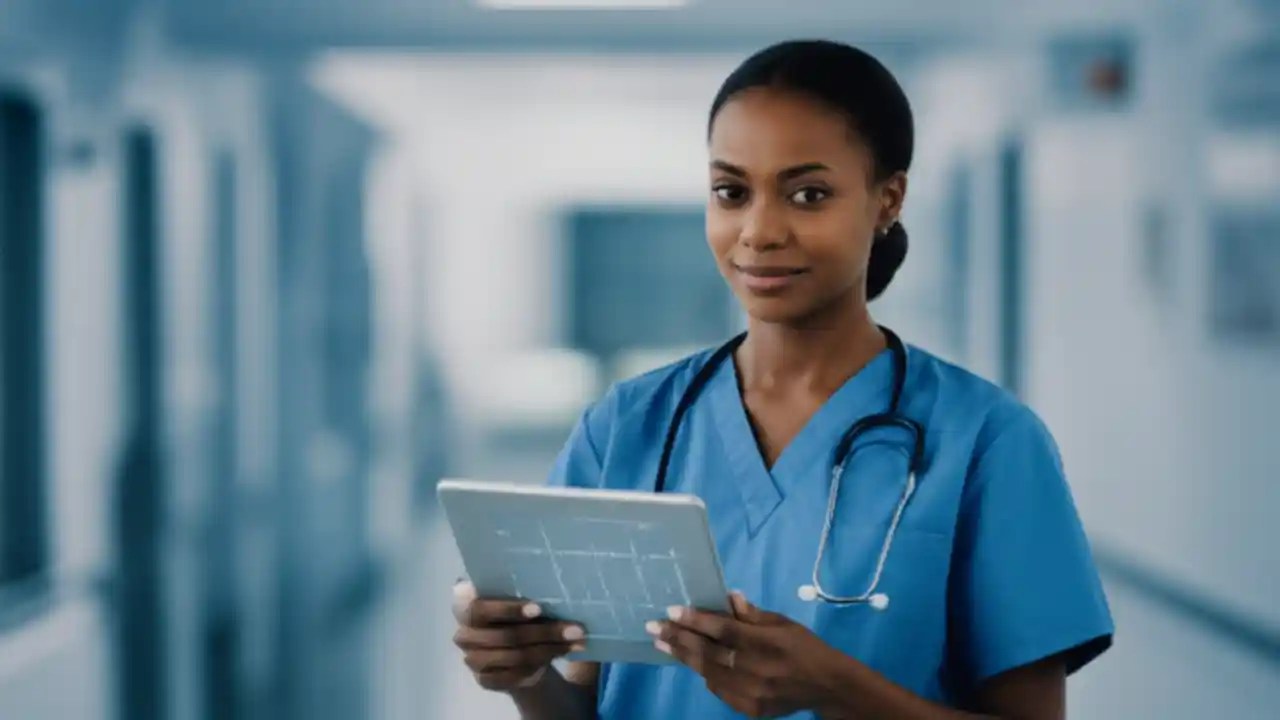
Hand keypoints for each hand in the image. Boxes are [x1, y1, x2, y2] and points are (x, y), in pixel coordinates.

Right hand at [451, 581, 586, 691]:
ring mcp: (472, 660)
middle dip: (545, 632)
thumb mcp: (515, 599)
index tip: (539, 608)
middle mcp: (463, 634)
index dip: (509, 609)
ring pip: (516, 657)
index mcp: (464, 605)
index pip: (481, 608)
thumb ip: (523, 592)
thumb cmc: (514, 614)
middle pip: (507, 636)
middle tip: (576, 629)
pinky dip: (542, 665)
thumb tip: (559, 586)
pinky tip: (562, 654)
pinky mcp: (485, 680)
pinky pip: (516, 675)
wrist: (508, 648)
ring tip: (577, 642)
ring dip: (551, 649)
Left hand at [647, 591, 846, 717]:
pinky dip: (705, 674)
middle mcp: (757, 670)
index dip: (696, 621)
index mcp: (767, 643)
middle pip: (709, 654)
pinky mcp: (750, 709)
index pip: (724, 631)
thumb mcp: (783, 623)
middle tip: (653, 628)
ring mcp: (752, 694)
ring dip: (685, 657)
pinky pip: (720, 690)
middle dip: (678, 639)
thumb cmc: (805, 646)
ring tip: (663, 644)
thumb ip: (753, 614)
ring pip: (709, 674)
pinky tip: (692, 662)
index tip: (671, 611)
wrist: (827, 686)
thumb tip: (727, 597)